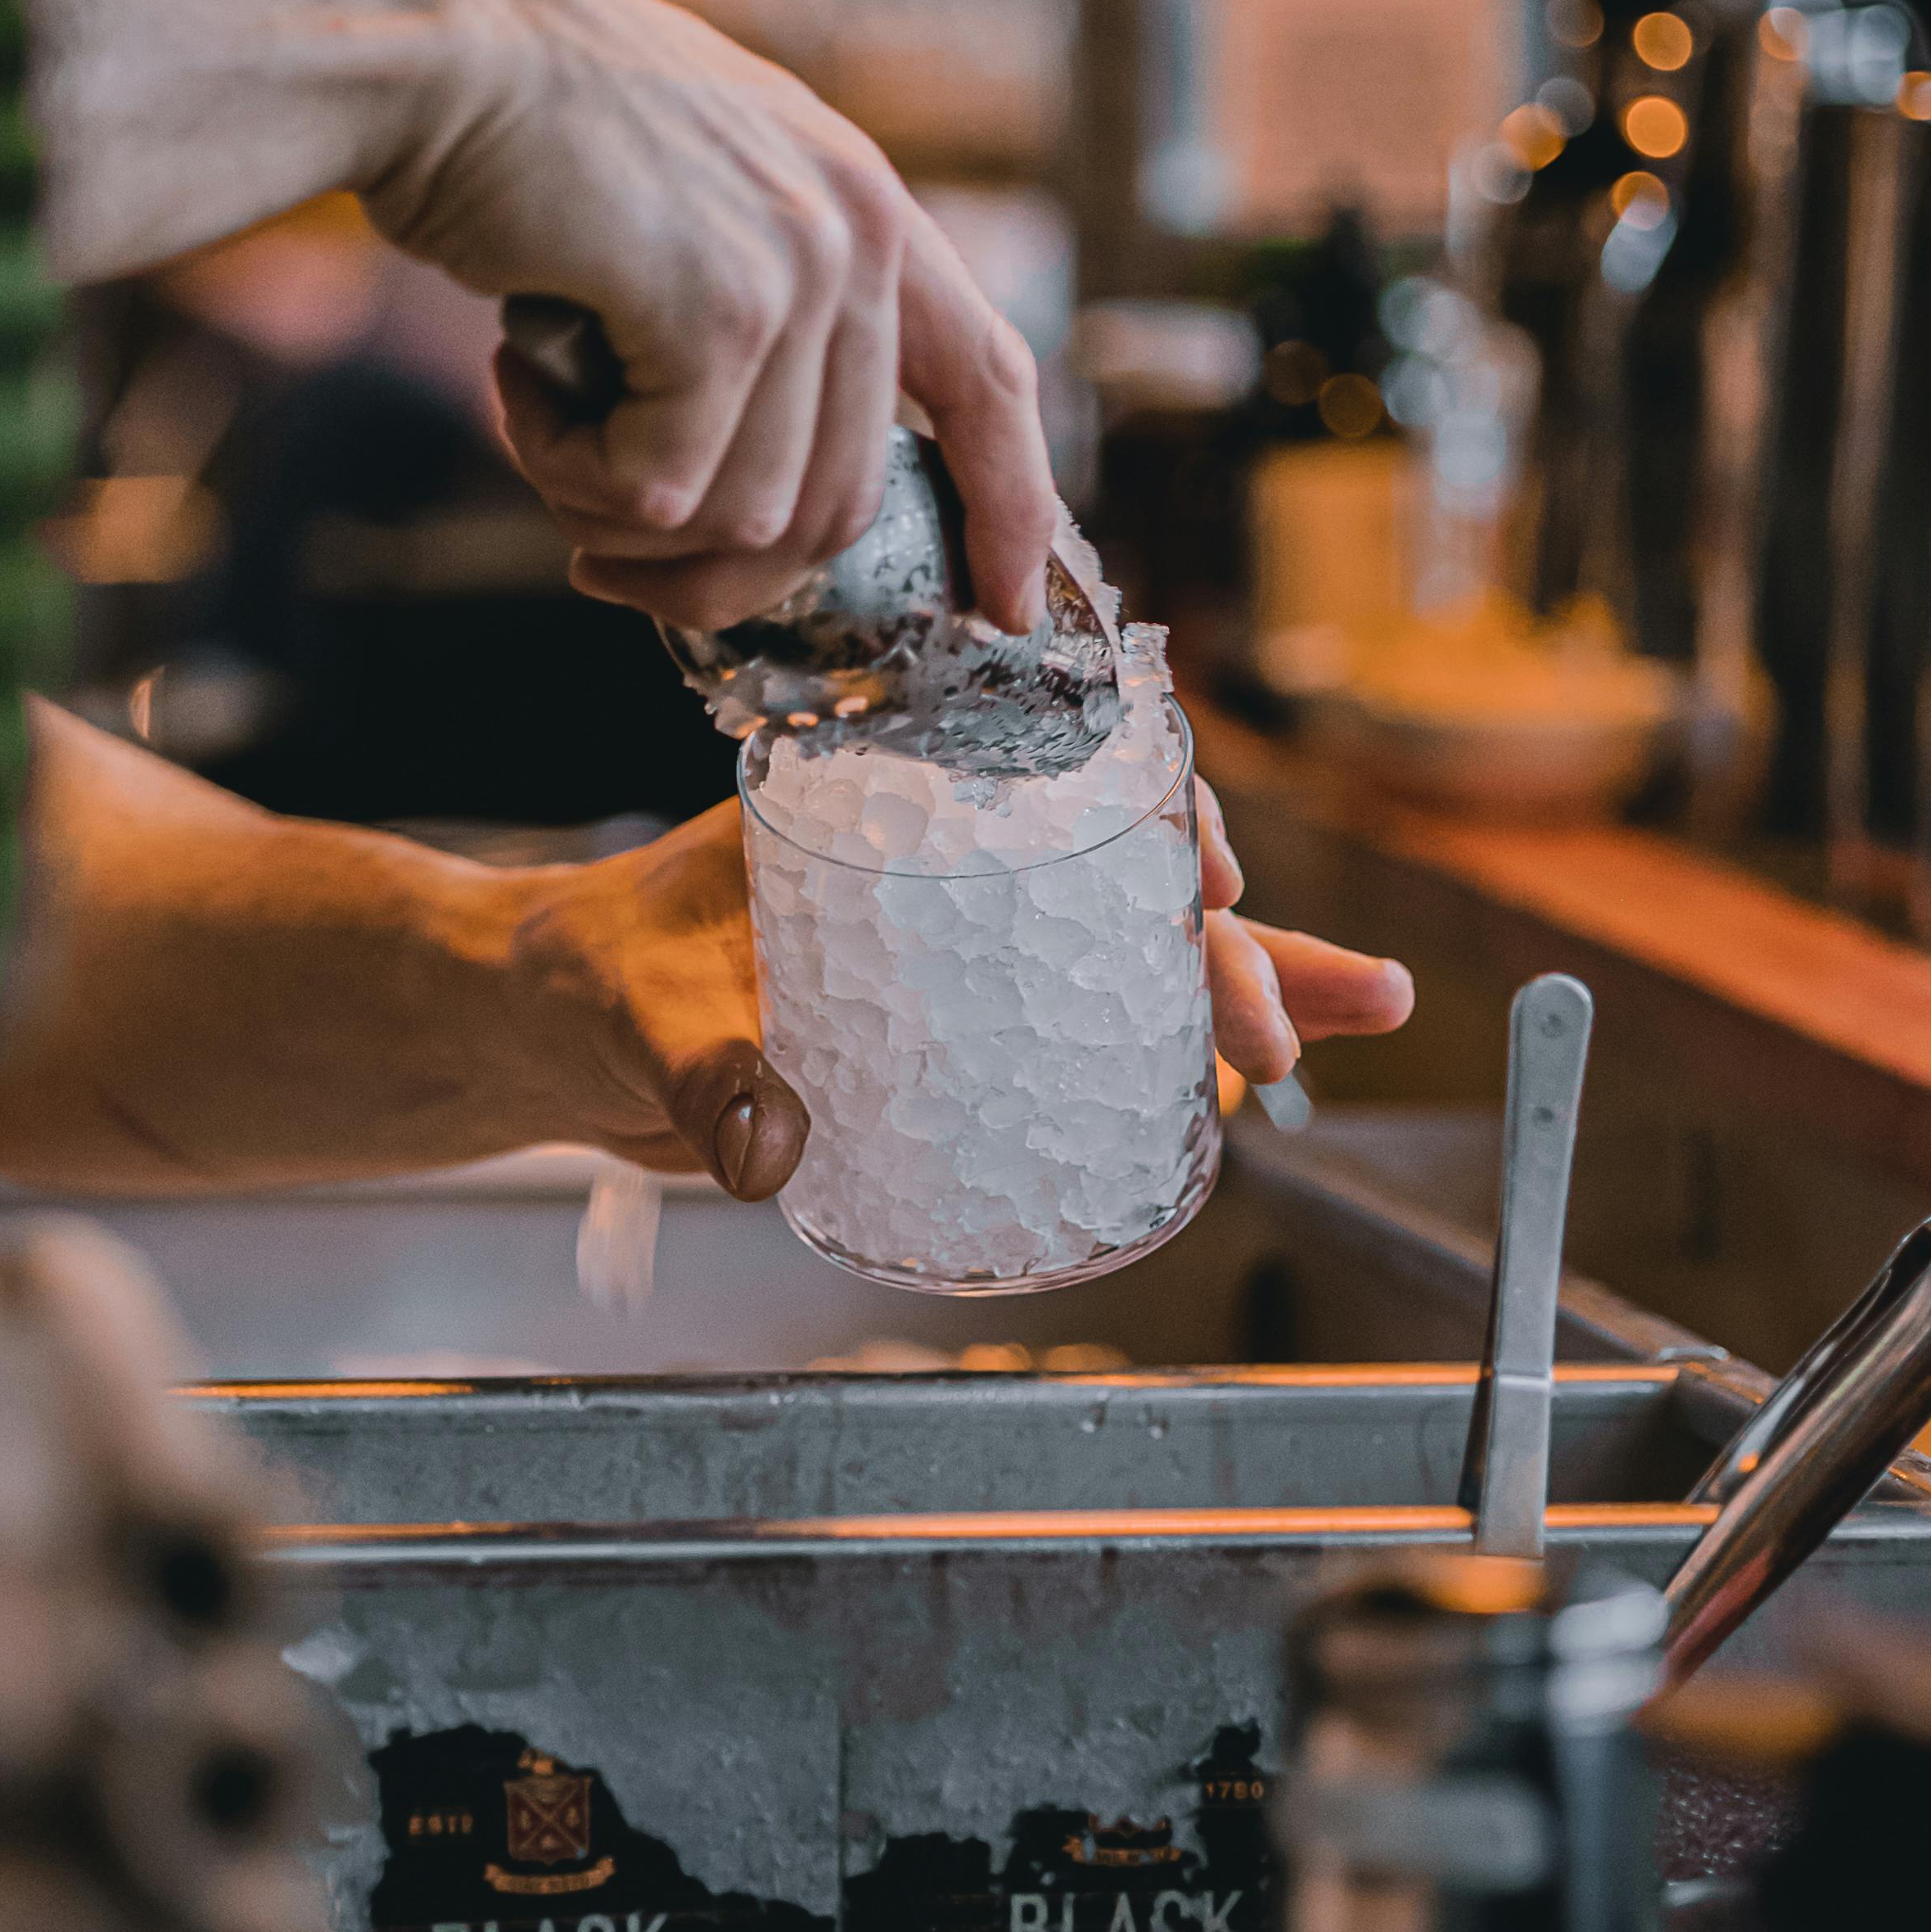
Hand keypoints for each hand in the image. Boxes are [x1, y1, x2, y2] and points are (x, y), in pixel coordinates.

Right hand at [369, 0, 1056, 633]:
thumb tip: (763, 504)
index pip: (987, 376)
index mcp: (865, 204)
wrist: (432, 41)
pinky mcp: (720, 314)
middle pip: (841, 502)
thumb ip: (759, 312)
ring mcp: (799, 271)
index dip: (1008, 503)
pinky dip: (567, 469)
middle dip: (717, 573)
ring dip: (618, 512)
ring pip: (748, 515)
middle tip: (601, 556)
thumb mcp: (689, 204)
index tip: (1006, 605)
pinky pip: (659, 491)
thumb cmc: (525, 130)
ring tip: (540, 418)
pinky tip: (515, 374)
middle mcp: (858, 229)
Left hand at [527, 787, 1415, 1203]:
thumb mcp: (641, 1009)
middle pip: (1125, 876)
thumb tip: (764, 1147)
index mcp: (894, 802)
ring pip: (1135, 949)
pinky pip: (1087, 1030)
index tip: (1210, 874)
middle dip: (1233, 939)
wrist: (564, 1018)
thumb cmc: (603, 970)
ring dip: (1249, 977)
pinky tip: (1248, 1084)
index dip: (1152, 818)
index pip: (1053, 784)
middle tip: (1288, 1025)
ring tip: (1366, 1008)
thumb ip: (702, 1073)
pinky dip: (1174, 1052)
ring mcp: (968, 944)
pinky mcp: (962, 1026)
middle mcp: (952, 859)